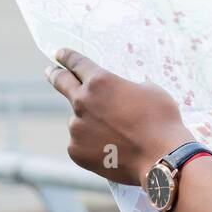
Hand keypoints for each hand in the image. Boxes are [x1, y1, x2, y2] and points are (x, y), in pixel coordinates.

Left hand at [46, 48, 192, 185]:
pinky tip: (114, 150)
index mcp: (101, 82)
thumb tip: (122, 95)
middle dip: (55, 74)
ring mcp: (76, 128)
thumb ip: (128, 89)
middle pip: (62, 83)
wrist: (161, 157)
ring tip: (119, 135)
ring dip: (92, 123)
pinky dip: (94, 145)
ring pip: (80, 121)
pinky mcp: (75, 150)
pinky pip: (82, 143)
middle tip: (50, 70)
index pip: (78, 64)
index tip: (59, 53)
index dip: (68, 57)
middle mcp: (83, 102)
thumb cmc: (161, 121)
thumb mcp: (150, 91)